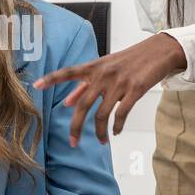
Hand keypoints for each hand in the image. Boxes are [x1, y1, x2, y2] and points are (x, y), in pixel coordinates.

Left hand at [32, 33, 186, 145]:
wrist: (159, 51)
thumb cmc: (130, 60)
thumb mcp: (106, 67)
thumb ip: (84, 84)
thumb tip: (67, 102)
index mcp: (94, 67)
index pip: (68, 73)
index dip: (51, 79)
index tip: (35, 86)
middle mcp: (103, 75)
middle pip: (83, 105)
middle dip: (76, 127)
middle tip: (73, 142)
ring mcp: (119, 83)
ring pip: (102, 114)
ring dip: (100, 132)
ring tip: (101, 141)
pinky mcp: (135, 90)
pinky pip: (121, 114)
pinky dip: (116, 127)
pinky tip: (115, 132)